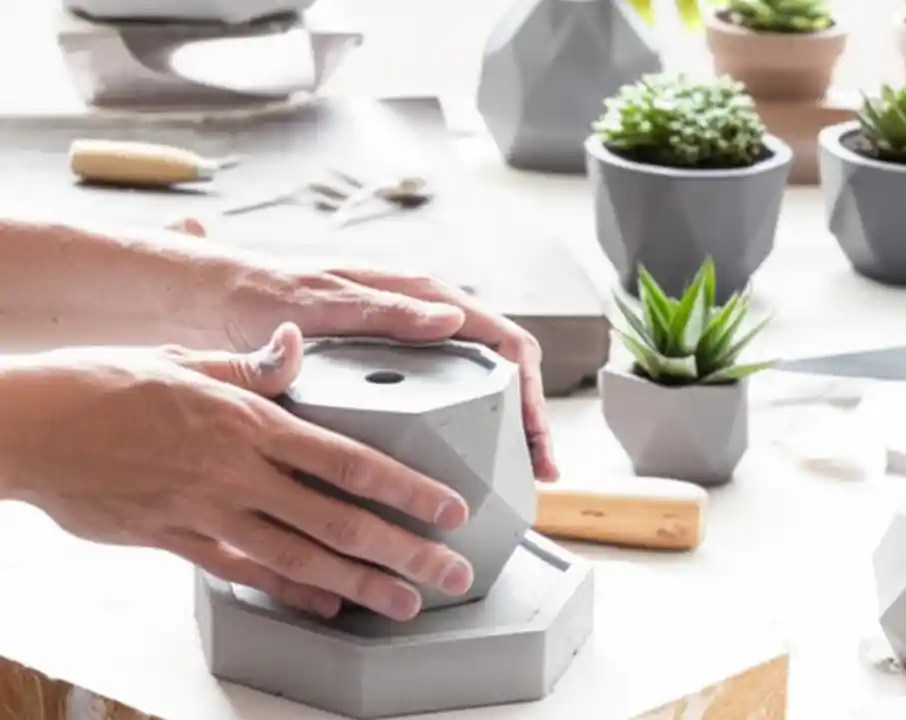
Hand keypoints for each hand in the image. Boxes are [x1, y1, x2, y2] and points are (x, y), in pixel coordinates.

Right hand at [0, 323, 473, 620]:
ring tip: (405, 601)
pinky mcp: (176, 541)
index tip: (449, 507)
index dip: (405, 488)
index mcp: (251, 424)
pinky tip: (325, 605)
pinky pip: (243, 573)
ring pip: (300, 558)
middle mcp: (239, 475)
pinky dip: (288, 591)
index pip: (348, 460)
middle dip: (403, 549)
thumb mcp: (190, 360)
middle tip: (450, 570)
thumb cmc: (109, 384)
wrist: (30, 426)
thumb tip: (297, 342)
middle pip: (338, 520)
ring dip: (359, 583)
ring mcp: (208, 514)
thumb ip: (255, 367)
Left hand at [168, 219, 557, 481]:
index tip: (534, 435)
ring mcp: (404, 345)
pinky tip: (469, 464)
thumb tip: (450, 318)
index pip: (500, 340)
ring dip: (506, 430)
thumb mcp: (320, 304)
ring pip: (478, 386)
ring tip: (519, 477)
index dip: (526, 389)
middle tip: (540, 468)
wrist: (201, 297)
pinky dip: (469, 430)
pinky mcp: (383, 370)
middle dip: (529, 418)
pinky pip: (446, 397)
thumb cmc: (259, 295)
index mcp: (414, 296)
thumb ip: (381, 309)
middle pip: (501, 368)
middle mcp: (420, 318)